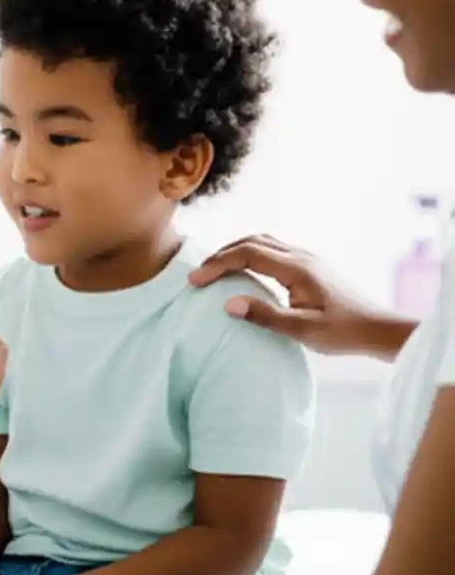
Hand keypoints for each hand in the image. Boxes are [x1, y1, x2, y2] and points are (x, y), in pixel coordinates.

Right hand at [189, 234, 414, 358]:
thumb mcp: (302, 330)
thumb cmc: (343, 333)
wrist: (378, 330)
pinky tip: (244, 272)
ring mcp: (308, 258)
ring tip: (216, 270)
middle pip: (252, 241)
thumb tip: (228, 304)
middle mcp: (301, 256)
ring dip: (236, 251)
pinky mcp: (311, 266)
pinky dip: (250, 254)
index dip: (217, 264)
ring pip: (263, 241)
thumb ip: (265, 316)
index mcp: (297, 268)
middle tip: (199, 274)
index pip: (247, 254)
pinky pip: (273, 249)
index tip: (195, 280)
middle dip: (221, 254)